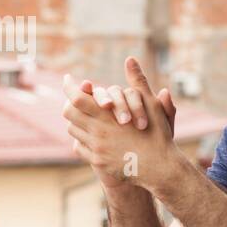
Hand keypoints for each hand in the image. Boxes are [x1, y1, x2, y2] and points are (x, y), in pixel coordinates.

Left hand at [62, 57, 183, 192]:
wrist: (159, 167)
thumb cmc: (157, 133)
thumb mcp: (150, 104)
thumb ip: (137, 81)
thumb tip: (130, 59)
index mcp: (106, 115)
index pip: (76, 97)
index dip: (69, 86)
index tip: (67, 79)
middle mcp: (96, 132)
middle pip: (69, 113)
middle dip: (70, 103)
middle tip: (75, 98)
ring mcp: (95, 148)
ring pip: (73, 130)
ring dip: (76, 121)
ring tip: (83, 115)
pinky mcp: (98, 161)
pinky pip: (79, 147)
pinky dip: (81, 139)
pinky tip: (89, 134)